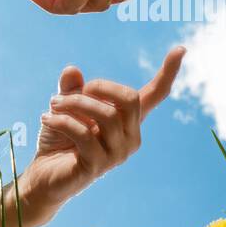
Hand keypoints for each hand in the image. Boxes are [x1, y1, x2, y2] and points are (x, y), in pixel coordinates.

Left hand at [19, 45, 185, 220]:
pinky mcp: (98, 166)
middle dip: (99, 87)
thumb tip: (72, 70)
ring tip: (52, 105)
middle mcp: (130, 138)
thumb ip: (71, 89)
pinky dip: (61, 121)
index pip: (154, 95)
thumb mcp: (65, 107)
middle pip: (130, 99)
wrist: (44, 177)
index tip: (181, 48)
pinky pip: (83, 134)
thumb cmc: (59, 140)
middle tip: (68, 92)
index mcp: (128, 120)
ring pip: (106, 115)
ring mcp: (117, 154)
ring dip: (73, 104)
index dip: (168, 72)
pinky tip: (46, 119)